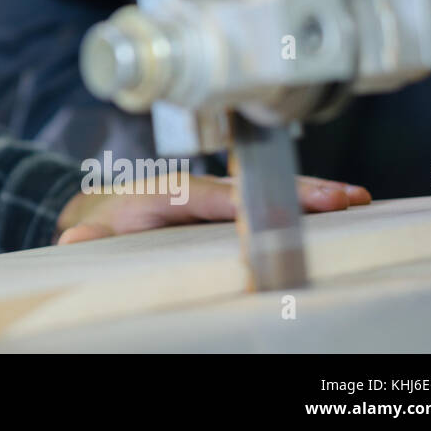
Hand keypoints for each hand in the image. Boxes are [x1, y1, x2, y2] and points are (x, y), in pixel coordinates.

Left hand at [55, 174, 371, 244]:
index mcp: (166, 192)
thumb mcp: (89, 233)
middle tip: (347, 197)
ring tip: (358, 200)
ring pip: (267, 192)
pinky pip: (269, 203)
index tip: (277, 208)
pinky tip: (341, 208)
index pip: (212, 196)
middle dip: (299, 191)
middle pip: (253, 189)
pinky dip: (302, 203)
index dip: (247, 202)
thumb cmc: (104, 223)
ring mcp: (217, 196)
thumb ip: (85, 240)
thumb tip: (73, 242)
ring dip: (310, 195)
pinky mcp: (230, 207)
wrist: (101, 211)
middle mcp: (197, 188)